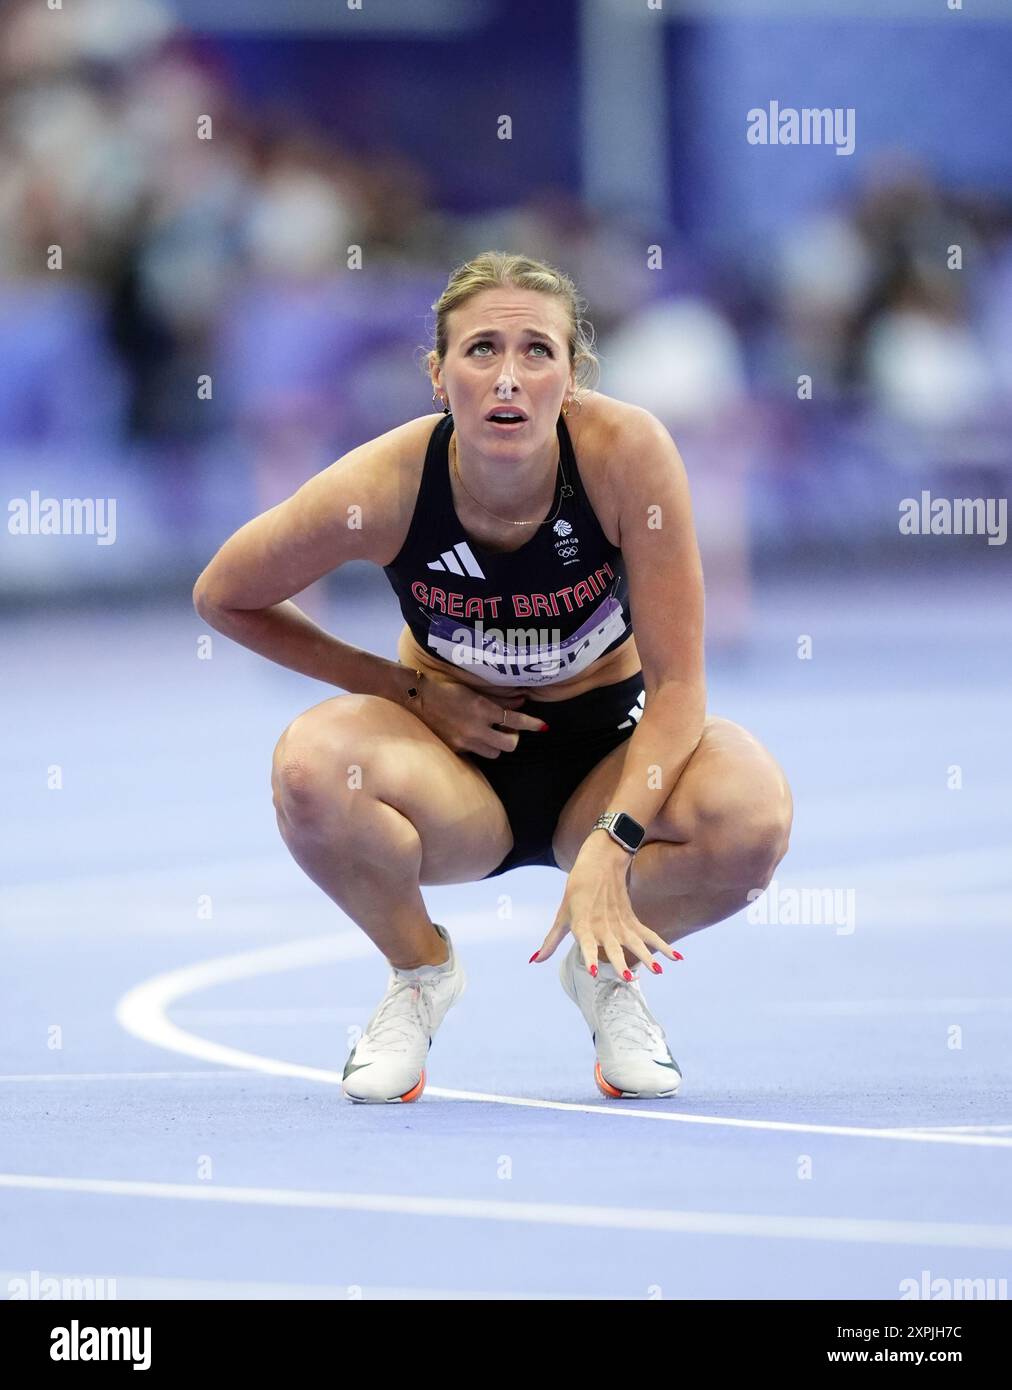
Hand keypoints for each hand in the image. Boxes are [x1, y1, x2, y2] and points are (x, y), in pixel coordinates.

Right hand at [404, 671, 547, 757]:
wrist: (418, 699)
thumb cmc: (447, 690)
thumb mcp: (475, 691)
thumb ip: (499, 699)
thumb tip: (521, 704)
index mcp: (483, 710)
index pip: (515, 720)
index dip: (532, 724)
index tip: (543, 727)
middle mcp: (476, 728)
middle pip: (509, 744)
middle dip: (513, 738)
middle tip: (507, 729)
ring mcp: (466, 741)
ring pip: (494, 752)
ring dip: (496, 744)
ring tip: (488, 733)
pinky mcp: (456, 749)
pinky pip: (476, 754)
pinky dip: (479, 747)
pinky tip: (472, 736)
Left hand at [530, 834, 683, 974]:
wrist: (600, 860)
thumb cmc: (576, 889)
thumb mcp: (562, 913)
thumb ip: (551, 941)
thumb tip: (534, 961)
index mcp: (583, 923)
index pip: (586, 942)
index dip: (590, 956)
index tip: (594, 971)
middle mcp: (602, 924)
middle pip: (614, 946)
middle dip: (621, 961)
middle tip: (629, 978)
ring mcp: (620, 921)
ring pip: (635, 941)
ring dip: (647, 956)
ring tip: (657, 971)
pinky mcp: (632, 918)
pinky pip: (649, 934)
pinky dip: (662, 946)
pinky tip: (676, 959)